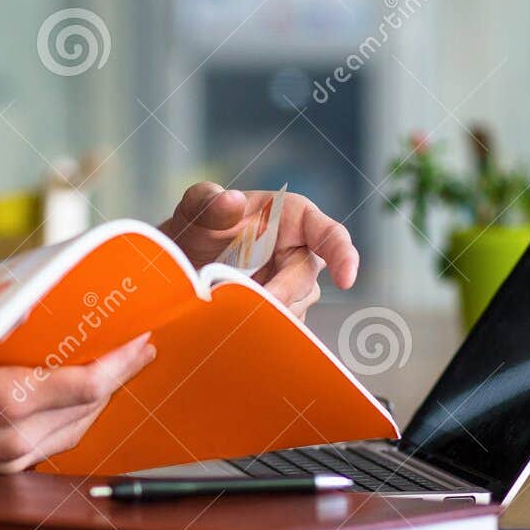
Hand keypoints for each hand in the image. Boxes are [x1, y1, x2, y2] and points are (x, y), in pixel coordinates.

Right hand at [0, 333, 156, 481]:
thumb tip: (17, 300)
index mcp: (6, 406)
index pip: (86, 385)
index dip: (121, 363)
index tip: (143, 343)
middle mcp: (17, 440)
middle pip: (90, 410)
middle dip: (118, 378)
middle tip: (138, 350)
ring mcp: (10, 460)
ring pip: (76, 431)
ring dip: (97, 401)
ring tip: (112, 371)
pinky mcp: (1, 470)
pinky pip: (53, 444)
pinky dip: (72, 419)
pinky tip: (69, 401)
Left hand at [161, 182, 358, 318]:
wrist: (183, 261)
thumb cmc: (200, 226)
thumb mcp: (198, 208)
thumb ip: (209, 202)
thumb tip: (230, 200)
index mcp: (295, 218)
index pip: (330, 235)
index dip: (343, 256)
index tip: (346, 280)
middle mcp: (301, 252)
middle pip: (306, 282)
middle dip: (280, 295)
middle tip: (247, 304)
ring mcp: (293, 285)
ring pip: (294, 308)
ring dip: (265, 313)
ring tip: (225, 305)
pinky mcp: (282, 311)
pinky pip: (282, 328)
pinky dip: (260, 329)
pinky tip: (234, 324)